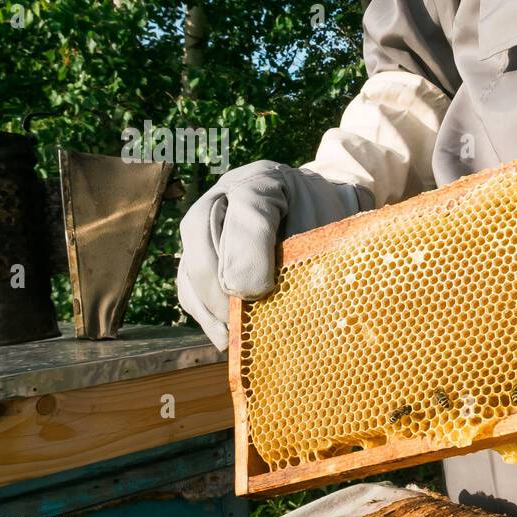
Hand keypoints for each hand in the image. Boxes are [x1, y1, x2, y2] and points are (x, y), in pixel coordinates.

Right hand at [177, 160, 370, 348]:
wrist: (320, 214)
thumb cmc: (326, 222)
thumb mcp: (328, 227)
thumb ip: (304, 250)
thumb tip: (265, 295)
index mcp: (262, 180)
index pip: (247, 203)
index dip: (248, 248)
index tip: (260, 290)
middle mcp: (224, 195)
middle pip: (201, 230)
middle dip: (217, 281)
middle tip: (237, 319)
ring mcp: (206, 223)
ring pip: (189, 258)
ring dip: (206, 302)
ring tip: (229, 336)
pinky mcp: (200, 253)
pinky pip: (188, 282)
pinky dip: (203, 311)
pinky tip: (223, 335)